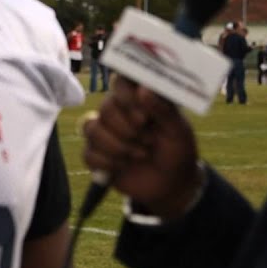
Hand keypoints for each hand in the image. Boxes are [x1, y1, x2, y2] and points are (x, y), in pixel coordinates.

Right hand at [82, 76, 201, 219]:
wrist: (172, 184)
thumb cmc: (177, 151)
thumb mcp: (178, 130)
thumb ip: (163, 109)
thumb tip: (142, 89)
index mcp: (138, 100)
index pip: (120, 83)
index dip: (126, 96)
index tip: (143, 117)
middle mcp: (118, 113)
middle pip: (105, 107)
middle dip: (127, 128)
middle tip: (148, 140)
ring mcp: (105, 133)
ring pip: (91, 129)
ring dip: (117, 146)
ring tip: (140, 155)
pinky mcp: (97, 155)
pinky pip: (88, 153)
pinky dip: (107, 163)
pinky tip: (123, 167)